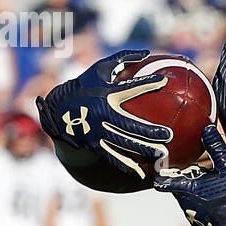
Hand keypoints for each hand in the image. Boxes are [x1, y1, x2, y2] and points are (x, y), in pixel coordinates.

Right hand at [35, 50, 173, 180]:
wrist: (57, 109)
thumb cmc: (85, 86)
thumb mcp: (100, 69)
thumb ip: (123, 59)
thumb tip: (147, 52)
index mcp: (106, 94)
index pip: (129, 87)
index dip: (147, 83)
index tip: (164, 80)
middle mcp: (102, 114)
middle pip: (129, 124)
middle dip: (150, 130)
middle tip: (169, 135)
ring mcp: (97, 132)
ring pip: (124, 143)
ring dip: (144, 149)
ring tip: (163, 154)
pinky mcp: (94, 145)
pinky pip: (113, 157)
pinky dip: (128, 166)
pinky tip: (144, 173)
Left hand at [154, 126, 225, 225]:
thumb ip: (216, 149)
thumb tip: (207, 129)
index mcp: (187, 188)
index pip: (161, 180)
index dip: (161, 169)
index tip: (166, 160)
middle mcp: (184, 202)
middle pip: (175, 185)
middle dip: (184, 176)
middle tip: (202, 168)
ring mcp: (191, 214)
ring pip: (185, 195)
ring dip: (193, 188)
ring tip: (212, 182)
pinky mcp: (199, 222)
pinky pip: (193, 206)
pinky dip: (200, 199)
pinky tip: (216, 197)